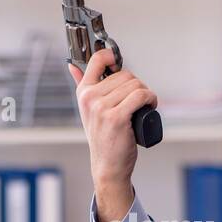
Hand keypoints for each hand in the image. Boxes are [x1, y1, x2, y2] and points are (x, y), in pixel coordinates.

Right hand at [68, 48, 156, 221]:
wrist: (108, 165)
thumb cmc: (102, 138)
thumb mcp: (88, 110)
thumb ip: (80, 85)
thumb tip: (71, 65)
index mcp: (83, 92)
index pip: (97, 59)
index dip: (112, 57)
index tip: (119, 64)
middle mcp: (90, 98)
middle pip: (125, 74)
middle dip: (137, 85)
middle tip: (138, 99)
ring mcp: (102, 108)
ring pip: (135, 85)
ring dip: (146, 93)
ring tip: (144, 105)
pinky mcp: (117, 117)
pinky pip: (140, 96)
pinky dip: (151, 99)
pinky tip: (150, 106)